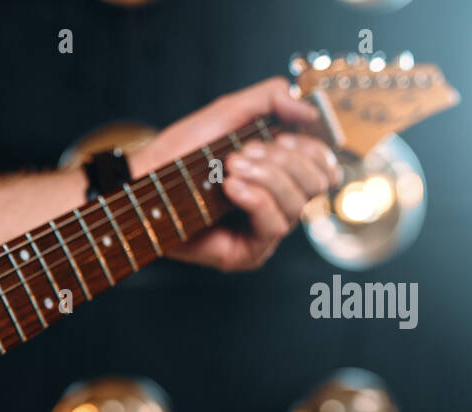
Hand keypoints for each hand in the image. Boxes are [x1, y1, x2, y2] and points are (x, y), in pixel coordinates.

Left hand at [130, 77, 341, 271]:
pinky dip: (256, 199)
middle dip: (283, 161)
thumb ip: (273, 99)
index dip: (312, 150)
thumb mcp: (231, 111)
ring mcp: (263, 230)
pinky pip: (275, 226)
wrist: (147, 178)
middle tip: (242, 153)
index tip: (281, 136)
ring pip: (297, 205)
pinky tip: (232, 187)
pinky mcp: (248, 253)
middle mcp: (278, 203)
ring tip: (230, 167)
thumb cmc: (184, 150)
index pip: (324, 166)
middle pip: (315, 184)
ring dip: (266, 177)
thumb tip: (312, 110)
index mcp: (282, 173)